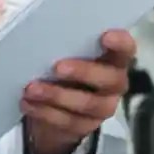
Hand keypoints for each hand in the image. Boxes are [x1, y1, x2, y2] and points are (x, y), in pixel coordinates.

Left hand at [21, 29, 136, 153]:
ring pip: (86, 104)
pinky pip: (67, 121)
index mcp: (114, 59)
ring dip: (57, 95)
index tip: (105, 36)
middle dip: (84, 72)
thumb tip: (37, 27)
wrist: (56, 104)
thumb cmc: (65, 65)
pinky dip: (45, 111)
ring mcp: (102, 107)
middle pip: (109, 80)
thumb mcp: (65, 51)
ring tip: (32, 88)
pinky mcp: (85, 126)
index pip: (126, 49)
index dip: (120, 43)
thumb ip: (64, 42)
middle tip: (58, 67)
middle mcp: (114, 83)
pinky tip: (28, 103)